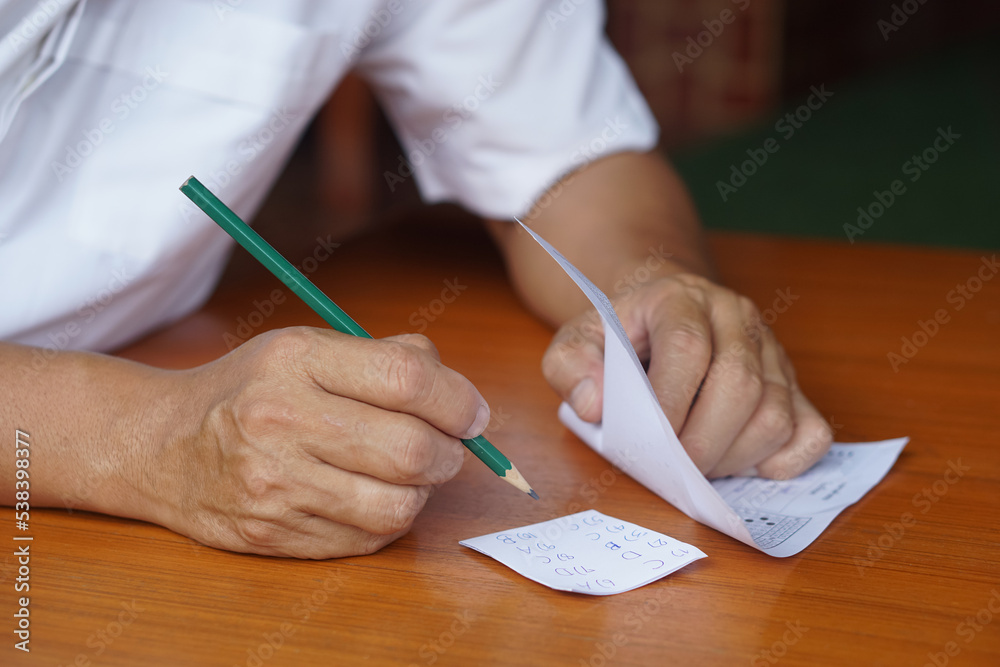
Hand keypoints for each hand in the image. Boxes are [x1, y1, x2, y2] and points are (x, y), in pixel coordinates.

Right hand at [142, 327, 488, 558]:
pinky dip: (388, 520)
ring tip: (410, 473)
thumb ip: (385, 356)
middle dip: (451, 453)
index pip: (406, 378)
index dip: (457, 400)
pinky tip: (374, 496)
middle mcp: (280, 420)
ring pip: (396, 504)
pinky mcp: (273, 535)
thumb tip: (459, 393)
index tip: (473, 413)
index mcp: (295, 360)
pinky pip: (367, 539)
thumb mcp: (306, 347)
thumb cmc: (250, 389)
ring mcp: (273, 485)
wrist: (162, 446)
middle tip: (451, 448)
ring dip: (423, 492)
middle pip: (409, 449)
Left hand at [541, 274, 832, 479]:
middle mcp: (736, 317)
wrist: (660, 316)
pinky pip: (810, 432)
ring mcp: (772, 351)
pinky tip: (741, 462)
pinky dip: (781, 462)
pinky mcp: (795, 385)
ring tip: (697, 464)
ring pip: (776, 413)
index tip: (647, 440)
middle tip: (671, 467)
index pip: (687, 346)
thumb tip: (594, 404)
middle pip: (739, 384)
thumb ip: (570, 368)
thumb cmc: (621, 338)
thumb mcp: (576, 342)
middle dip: (702, 442)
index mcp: (680, 299)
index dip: (669, 401)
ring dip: (734, 456)